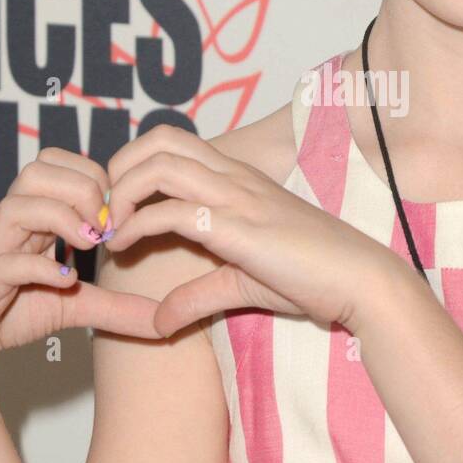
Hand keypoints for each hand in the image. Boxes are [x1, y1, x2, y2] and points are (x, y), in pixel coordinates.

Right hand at [0, 148, 163, 387]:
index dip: (97, 178)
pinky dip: (38, 267)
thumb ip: (117, 307)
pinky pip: (3, 262)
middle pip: (38, 170)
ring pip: (17, 203)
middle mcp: (13, 225)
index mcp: (35, 216)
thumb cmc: (11, 309)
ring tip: (88, 245)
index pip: (62, 164)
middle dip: (82, 189)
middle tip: (107, 226)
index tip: (121, 213)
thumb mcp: (75, 306)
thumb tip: (164, 321)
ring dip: (60, 216)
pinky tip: (66, 280)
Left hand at [104, 125, 402, 335]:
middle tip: (102, 212)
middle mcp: (235, 178)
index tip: (116, 209)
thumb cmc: (313, 278)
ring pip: (159, 167)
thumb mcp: (243, 285)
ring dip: (121, 194)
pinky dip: (136, 226)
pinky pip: (171, 211)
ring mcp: (237, 197)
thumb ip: (197, 295)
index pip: (172, 143)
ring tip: (107, 228)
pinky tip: (123, 248)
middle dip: (118, 170)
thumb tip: (159, 321)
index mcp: (238, 179)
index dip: (133, 166)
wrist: (360, 281)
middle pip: (158, 141)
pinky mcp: (238, 227)